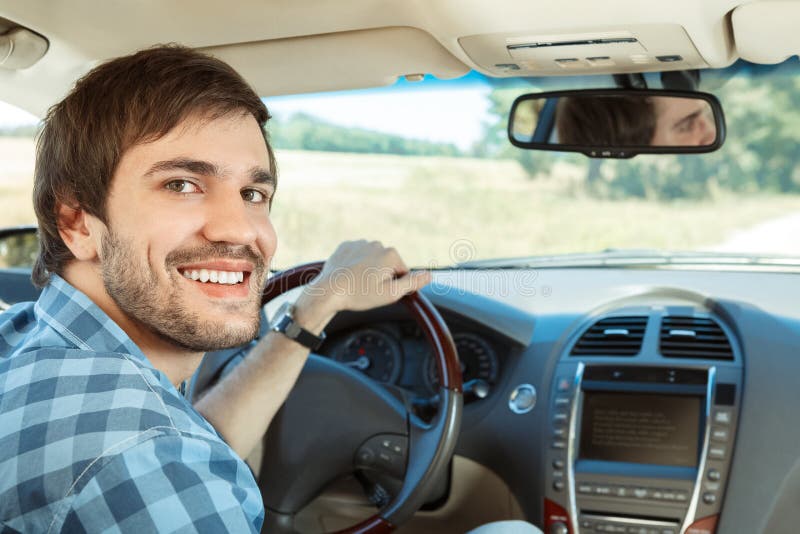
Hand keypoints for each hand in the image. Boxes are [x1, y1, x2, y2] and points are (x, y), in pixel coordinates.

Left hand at [304, 240, 430, 314]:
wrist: (328, 291)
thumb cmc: (359, 294)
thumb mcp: (391, 293)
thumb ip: (412, 283)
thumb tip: (429, 275)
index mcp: (391, 254)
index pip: (402, 271)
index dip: (394, 284)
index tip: (381, 291)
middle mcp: (377, 244)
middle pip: (387, 263)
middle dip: (381, 276)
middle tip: (368, 289)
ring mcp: (360, 243)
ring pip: (371, 259)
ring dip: (368, 269)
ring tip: (357, 283)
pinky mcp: (345, 246)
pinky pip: (357, 255)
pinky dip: (355, 264)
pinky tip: (349, 275)